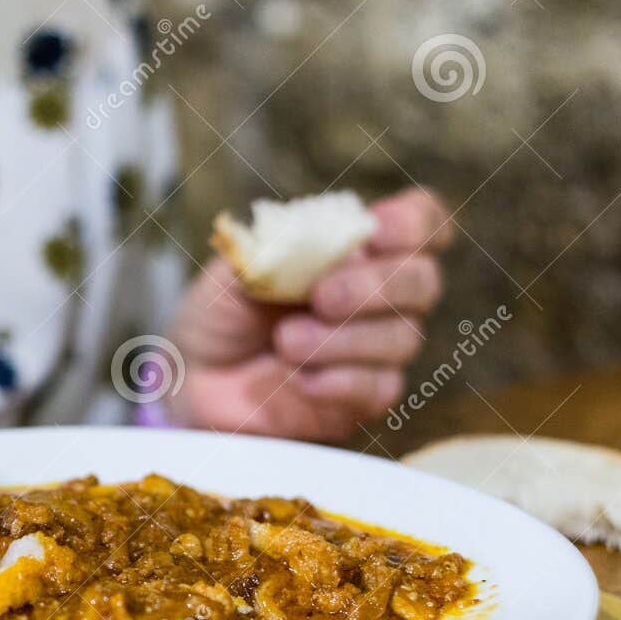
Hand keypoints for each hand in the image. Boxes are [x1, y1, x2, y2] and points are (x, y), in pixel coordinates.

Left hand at [166, 188, 453, 441]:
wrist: (197, 379)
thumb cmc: (223, 314)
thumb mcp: (237, 270)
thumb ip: (278, 247)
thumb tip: (315, 235)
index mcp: (357, 247)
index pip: (421, 221)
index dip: (413, 222)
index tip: (375, 230)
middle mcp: (380, 294)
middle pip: (423, 281)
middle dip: (376, 286)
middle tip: (320, 296)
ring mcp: (377, 348)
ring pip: (401, 338)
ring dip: (342, 339)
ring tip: (285, 342)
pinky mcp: (364, 397)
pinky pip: (377, 388)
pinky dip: (337, 381)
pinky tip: (297, 379)